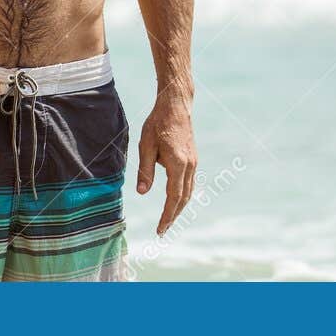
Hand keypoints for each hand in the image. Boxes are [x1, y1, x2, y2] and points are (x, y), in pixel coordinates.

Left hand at [136, 94, 195, 234]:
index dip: (167, 215)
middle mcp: (190, 165)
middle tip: (162, 230)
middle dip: (173, 216)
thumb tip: (141, 193)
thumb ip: (145, 170)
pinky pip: (189, 182)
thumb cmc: (158, 123)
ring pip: (188, 191)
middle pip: (184, 198)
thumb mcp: (146, 145)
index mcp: (178, 163)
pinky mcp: (193, 158)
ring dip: (179, 207)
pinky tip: (174, 200)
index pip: (173, 197)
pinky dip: (182, 195)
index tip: (160, 229)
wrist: (176, 105)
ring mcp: (194, 161)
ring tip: (168, 219)